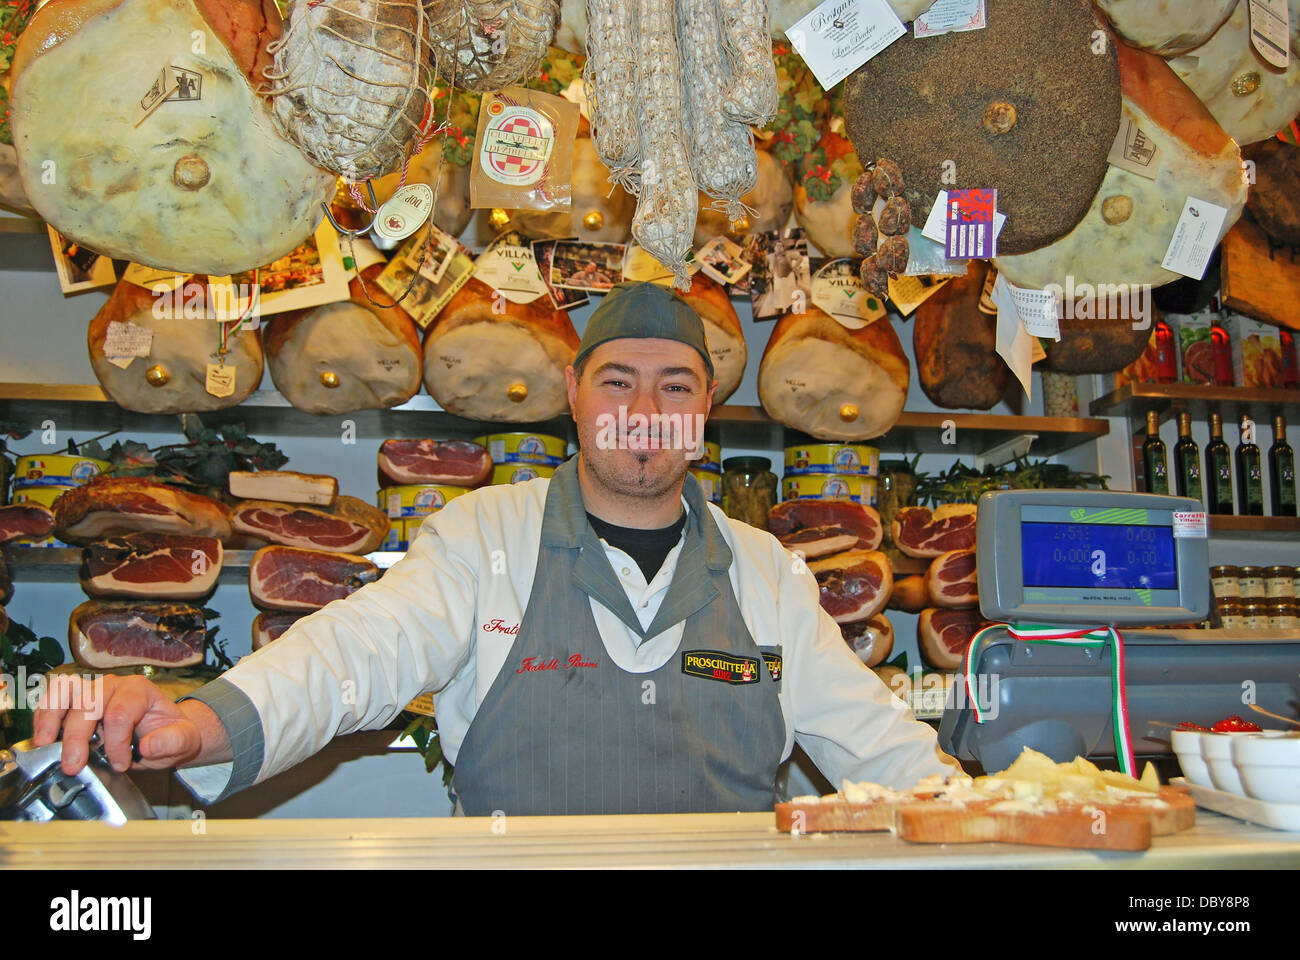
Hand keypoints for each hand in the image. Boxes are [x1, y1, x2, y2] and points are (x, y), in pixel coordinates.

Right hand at [31, 674, 202, 775]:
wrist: (164, 732)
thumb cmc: (170, 734)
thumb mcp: (183, 740)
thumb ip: (172, 741)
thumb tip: (148, 745)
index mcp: (140, 690)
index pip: (119, 713)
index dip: (116, 743)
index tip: (121, 765)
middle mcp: (113, 685)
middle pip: (87, 704)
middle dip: (77, 737)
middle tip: (73, 766)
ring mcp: (92, 689)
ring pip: (64, 692)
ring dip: (50, 719)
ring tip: (45, 745)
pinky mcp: (76, 700)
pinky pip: (54, 699)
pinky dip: (43, 716)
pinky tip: (42, 737)